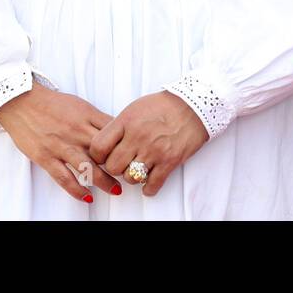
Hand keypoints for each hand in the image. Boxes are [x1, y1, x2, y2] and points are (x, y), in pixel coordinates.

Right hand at [0, 83, 122, 201]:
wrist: (21, 101)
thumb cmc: (51, 103)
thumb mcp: (79, 104)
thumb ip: (96, 119)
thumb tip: (115, 131)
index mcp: (86, 116)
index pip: (113, 131)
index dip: (126, 144)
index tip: (134, 153)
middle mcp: (76, 132)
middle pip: (104, 152)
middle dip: (119, 165)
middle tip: (131, 175)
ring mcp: (61, 146)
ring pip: (87, 167)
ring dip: (104, 181)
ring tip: (116, 190)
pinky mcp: (46, 157)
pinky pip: (64, 177)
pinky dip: (76, 189)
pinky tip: (87, 197)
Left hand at [89, 91, 208, 196]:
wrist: (194, 104)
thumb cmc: (164, 105)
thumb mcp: (134, 108)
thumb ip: (119, 126)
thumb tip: (107, 144)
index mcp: (126, 122)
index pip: (98, 147)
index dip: (98, 155)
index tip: (104, 156)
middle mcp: (137, 137)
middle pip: (113, 166)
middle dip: (116, 167)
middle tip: (122, 162)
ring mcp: (154, 150)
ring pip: (130, 178)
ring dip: (132, 176)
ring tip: (138, 168)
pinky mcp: (169, 161)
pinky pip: (151, 185)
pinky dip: (148, 188)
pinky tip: (149, 180)